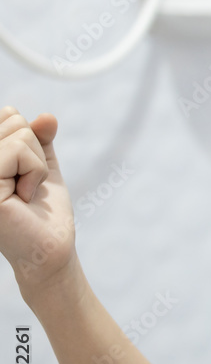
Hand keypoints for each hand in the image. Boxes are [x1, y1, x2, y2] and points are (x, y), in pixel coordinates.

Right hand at [0, 108, 77, 291]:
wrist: (50, 248)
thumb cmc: (43, 210)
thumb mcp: (41, 165)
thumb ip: (39, 138)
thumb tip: (47, 116)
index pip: (7, 115)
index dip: (29, 140)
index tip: (24, 173)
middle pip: (12, 120)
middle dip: (33, 152)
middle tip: (26, 184)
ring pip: (17, 133)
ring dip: (35, 164)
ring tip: (25, 192)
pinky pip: (18, 150)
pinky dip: (34, 172)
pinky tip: (24, 197)